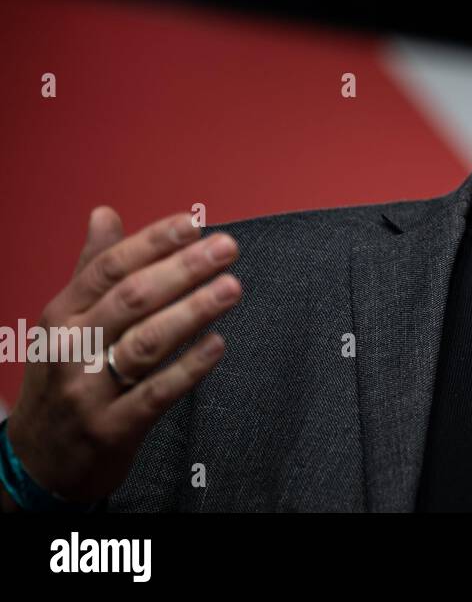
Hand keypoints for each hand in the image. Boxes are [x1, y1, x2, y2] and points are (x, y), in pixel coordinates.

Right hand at [5, 207, 240, 505]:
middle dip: (183, 270)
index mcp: (62, 316)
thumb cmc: (61, 378)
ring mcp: (89, 391)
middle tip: (226, 248)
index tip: (192, 224)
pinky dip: (189, 368)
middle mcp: (71, 348)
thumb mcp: (63, 323)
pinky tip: (218, 344)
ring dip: (193, 312)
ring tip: (231, 288)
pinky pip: (156, 393)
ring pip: (146, 344)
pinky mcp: (113, 428)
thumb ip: (91, 269)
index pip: (108, 269)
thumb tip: (105, 213)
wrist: (36, 462)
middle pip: (131, 300)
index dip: (151, 243)